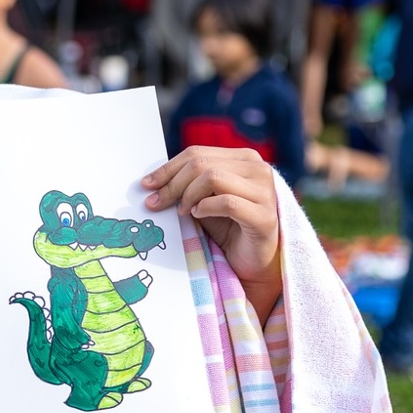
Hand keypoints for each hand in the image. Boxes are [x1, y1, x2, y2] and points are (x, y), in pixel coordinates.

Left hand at [142, 146, 283, 318]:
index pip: (197, 153)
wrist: (253, 260)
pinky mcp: (265, 215)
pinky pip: (227, 202)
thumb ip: (187, 185)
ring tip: (184, 212)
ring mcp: (265, 191)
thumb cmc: (228, 226)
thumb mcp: (203, 199)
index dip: (168, 168)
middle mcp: (258, 169)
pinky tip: (198, 215)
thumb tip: (151, 182)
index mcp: (244, 159)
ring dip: (189, 195)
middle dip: (172, 184)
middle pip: (202, 164)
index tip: (146, 185)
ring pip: (213, 177)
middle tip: (157, 203)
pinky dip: (206, 208)